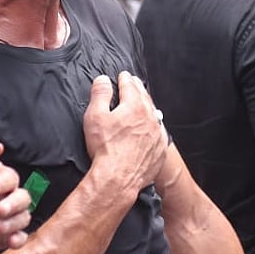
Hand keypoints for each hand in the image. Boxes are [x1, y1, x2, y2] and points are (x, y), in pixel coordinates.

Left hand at [0, 136, 31, 249]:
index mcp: (2, 179)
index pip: (10, 179)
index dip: (2, 184)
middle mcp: (9, 197)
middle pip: (23, 199)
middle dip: (13, 205)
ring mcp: (8, 216)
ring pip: (23, 218)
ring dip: (14, 222)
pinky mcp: (3, 234)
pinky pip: (19, 237)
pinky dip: (19, 239)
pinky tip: (12, 241)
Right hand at [82, 72, 166, 195]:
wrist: (118, 178)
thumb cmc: (106, 149)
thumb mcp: (95, 117)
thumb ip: (100, 95)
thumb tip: (103, 80)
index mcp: (134, 107)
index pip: (129, 87)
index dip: (124, 79)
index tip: (123, 75)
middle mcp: (149, 117)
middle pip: (144, 97)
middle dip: (137, 88)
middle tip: (134, 83)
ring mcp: (157, 133)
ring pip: (154, 113)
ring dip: (147, 106)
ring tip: (143, 102)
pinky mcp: (160, 149)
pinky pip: (160, 132)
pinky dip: (155, 125)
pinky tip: (153, 126)